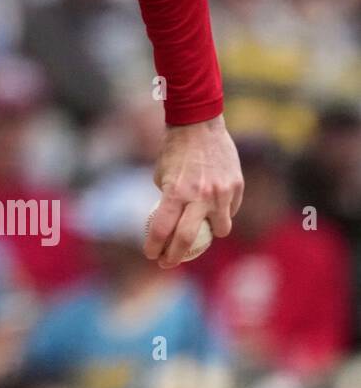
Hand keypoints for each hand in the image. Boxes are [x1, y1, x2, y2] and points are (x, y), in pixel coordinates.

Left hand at [144, 113, 242, 268]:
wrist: (199, 125)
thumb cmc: (175, 151)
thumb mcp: (161, 176)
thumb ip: (167, 201)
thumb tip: (167, 224)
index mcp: (176, 192)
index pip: (162, 228)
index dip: (154, 246)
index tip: (150, 255)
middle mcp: (200, 196)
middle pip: (188, 239)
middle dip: (175, 256)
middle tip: (167, 262)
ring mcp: (222, 193)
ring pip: (220, 230)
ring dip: (208, 234)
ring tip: (197, 231)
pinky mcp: (237, 187)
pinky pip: (231, 211)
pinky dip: (222, 214)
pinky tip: (214, 209)